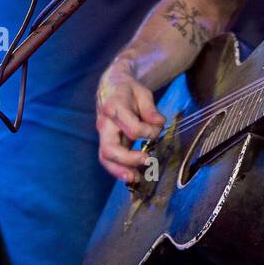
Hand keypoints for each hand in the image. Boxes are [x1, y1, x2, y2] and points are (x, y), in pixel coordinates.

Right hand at [95, 65, 165, 183]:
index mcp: (115, 107)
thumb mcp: (143, 92)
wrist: (111, 86)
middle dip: (128, 160)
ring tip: (136, 179)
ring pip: (105, 158)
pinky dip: (119, 170)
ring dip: (120, 171)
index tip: (157, 130)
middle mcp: (105, 123)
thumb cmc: (128, 89)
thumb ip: (151, 109)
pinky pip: (108, 159)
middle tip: (147, 161)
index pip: (132, 128)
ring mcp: (103, 134)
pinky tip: (132, 176)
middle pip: (110, 149)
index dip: (147, 133)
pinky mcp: (105, 141)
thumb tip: (160, 124)